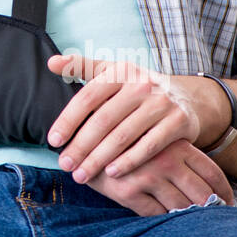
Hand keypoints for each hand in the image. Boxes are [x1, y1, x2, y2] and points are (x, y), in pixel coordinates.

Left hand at [45, 52, 218, 185]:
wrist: (185, 98)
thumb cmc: (136, 87)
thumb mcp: (111, 72)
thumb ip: (81, 66)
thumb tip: (51, 62)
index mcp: (120, 71)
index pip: (87, 98)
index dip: (68, 120)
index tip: (53, 140)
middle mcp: (141, 84)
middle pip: (103, 120)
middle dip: (81, 145)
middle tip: (65, 164)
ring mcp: (161, 102)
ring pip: (123, 135)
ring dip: (99, 158)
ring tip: (82, 174)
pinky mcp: (178, 121)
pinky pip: (149, 146)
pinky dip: (129, 161)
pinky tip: (111, 173)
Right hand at [80, 137, 234, 215]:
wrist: (84, 139)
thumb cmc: (125, 139)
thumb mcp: (155, 138)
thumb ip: (179, 154)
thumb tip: (210, 186)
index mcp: (176, 144)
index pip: (212, 172)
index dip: (223, 191)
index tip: (227, 201)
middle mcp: (165, 160)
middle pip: (201, 194)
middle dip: (210, 208)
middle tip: (213, 214)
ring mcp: (147, 177)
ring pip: (181, 207)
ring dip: (187, 215)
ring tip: (190, 217)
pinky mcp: (128, 192)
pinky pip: (155, 214)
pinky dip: (162, 216)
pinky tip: (163, 213)